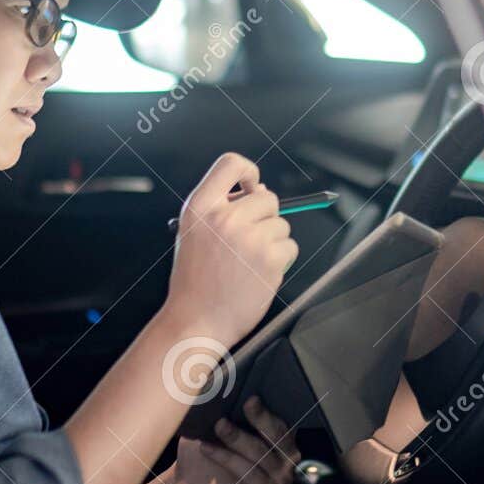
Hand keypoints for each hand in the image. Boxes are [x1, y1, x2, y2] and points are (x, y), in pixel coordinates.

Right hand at [164, 153, 297, 349]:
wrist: (196, 320)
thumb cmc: (195, 279)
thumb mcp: (194, 233)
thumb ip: (222, 208)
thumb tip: (260, 190)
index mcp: (200, 207)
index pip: (231, 163)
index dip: (248, 170)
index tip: (251, 185)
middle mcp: (225, 218)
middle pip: (267, 197)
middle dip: (264, 217)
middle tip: (247, 242)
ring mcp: (249, 238)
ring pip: (281, 224)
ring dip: (272, 242)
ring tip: (247, 263)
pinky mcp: (270, 259)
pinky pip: (290, 246)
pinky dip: (281, 260)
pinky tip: (258, 273)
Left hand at [165, 397, 300, 483]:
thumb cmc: (206, 452)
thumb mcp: (214, 426)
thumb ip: (225, 408)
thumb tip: (224, 386)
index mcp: (280, 440)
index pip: (282, 423)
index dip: (268, 411)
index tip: (251, 398)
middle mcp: (286, 460)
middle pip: (279, 437)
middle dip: (261, 419)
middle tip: (245, 404)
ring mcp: (279, 481)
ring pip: (262, 455)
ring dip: (238, 439)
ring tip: (218, 425)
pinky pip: (251, 475)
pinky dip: (228, 459)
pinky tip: (208, 449)